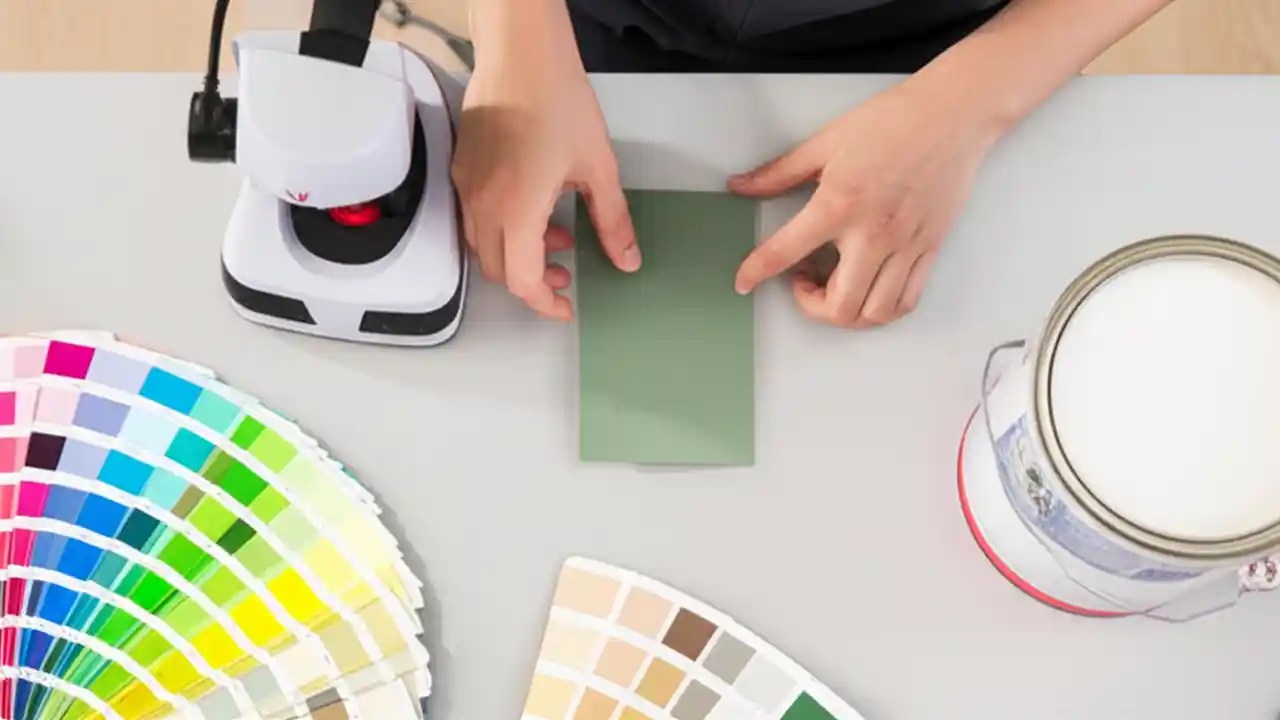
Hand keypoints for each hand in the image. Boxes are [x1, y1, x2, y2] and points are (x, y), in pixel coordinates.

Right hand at [452, 4, 638, 320]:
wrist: (522, 54)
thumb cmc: (557, 100)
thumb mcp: (598, 168)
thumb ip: (612, 221)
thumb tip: (627, 259)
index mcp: (516, 210)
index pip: (522, 281)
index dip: (544, 303)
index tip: (564, 307)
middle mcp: (483, 204)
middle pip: (498, 271)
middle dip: (533, 281)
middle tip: (566, 274)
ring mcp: (467, 186)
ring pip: (482, 246)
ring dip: (517, 255)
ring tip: (556, 238)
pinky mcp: (462, 169)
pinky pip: (475, 218)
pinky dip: (502, 229)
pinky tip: (534, 207)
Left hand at [729, 73, 1003, 327]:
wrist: (953, 114)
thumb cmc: (894, 122)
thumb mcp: (825, 142)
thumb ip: (779, 173)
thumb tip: (742, 186)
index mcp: (839, 204)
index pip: (784, 253)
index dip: (755, 273)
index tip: (744, 282)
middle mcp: (874, 234)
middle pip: (839, 306)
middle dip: (810, 306)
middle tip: (802, 282)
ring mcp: (906, 246)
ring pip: (874, 314)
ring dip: (846, 314)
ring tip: (836, 288)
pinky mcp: (930, 248)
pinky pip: (906, 301)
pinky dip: (882, 310)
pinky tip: (869, 290)